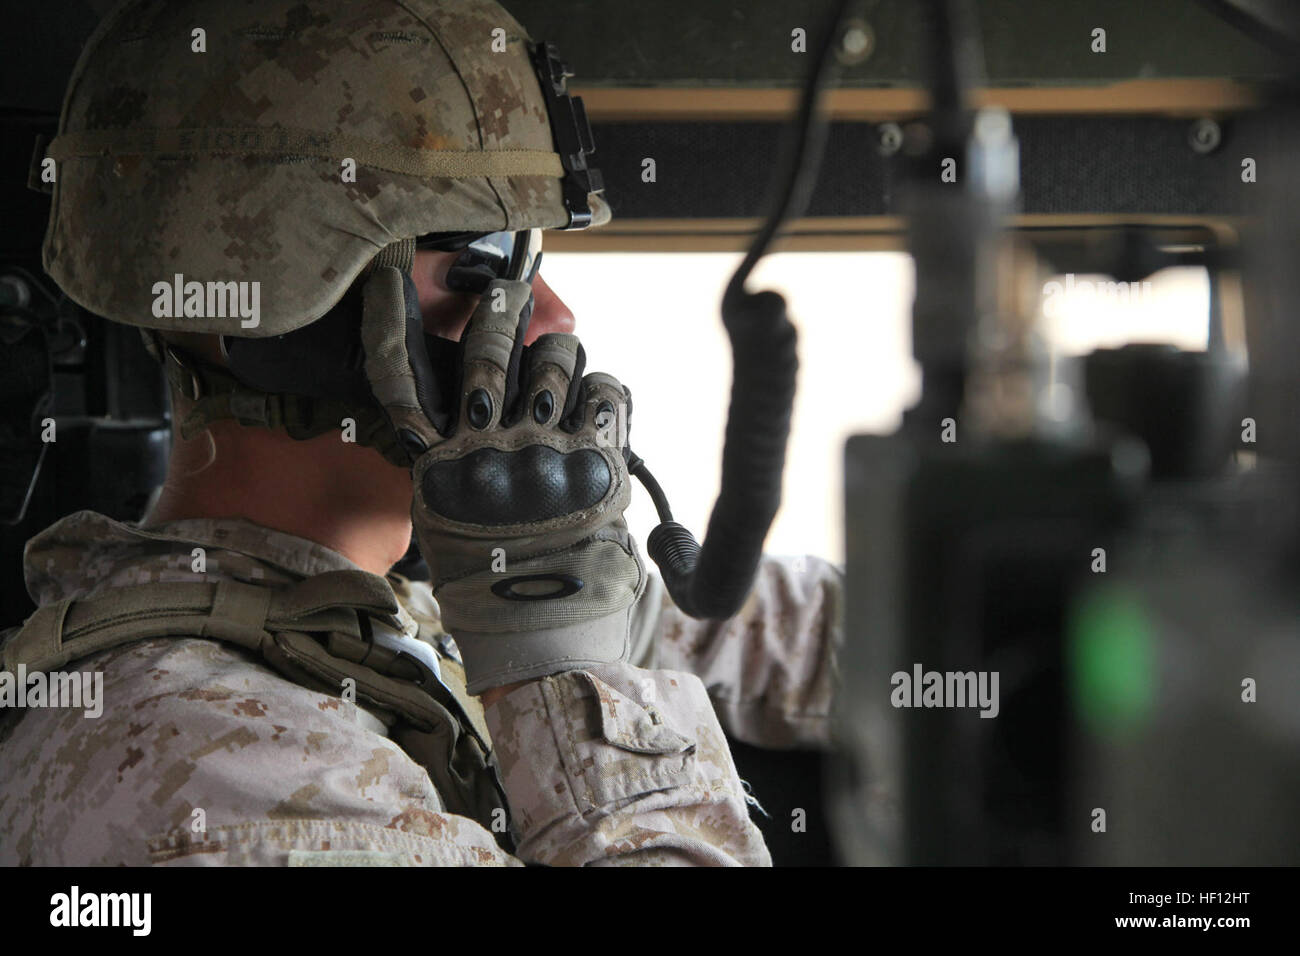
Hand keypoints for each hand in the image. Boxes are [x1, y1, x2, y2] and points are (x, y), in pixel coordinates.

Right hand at [361, 268, 645, 693]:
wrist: (539, 631)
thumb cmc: (487, 582)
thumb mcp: (442, 519)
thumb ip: (448, 462)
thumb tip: (460, 415)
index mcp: (449, 453)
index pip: (441, 359)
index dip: (463, 319)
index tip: (467, 297)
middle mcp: (497, 439)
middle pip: (504, 341)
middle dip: (514, 317)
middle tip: (518, 309)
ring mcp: (551, 445)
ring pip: (561, 355)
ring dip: (562, 356)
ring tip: (561, 373)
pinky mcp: (601, 461)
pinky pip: (609, 390)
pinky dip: (605, 390)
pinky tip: (596, 408)